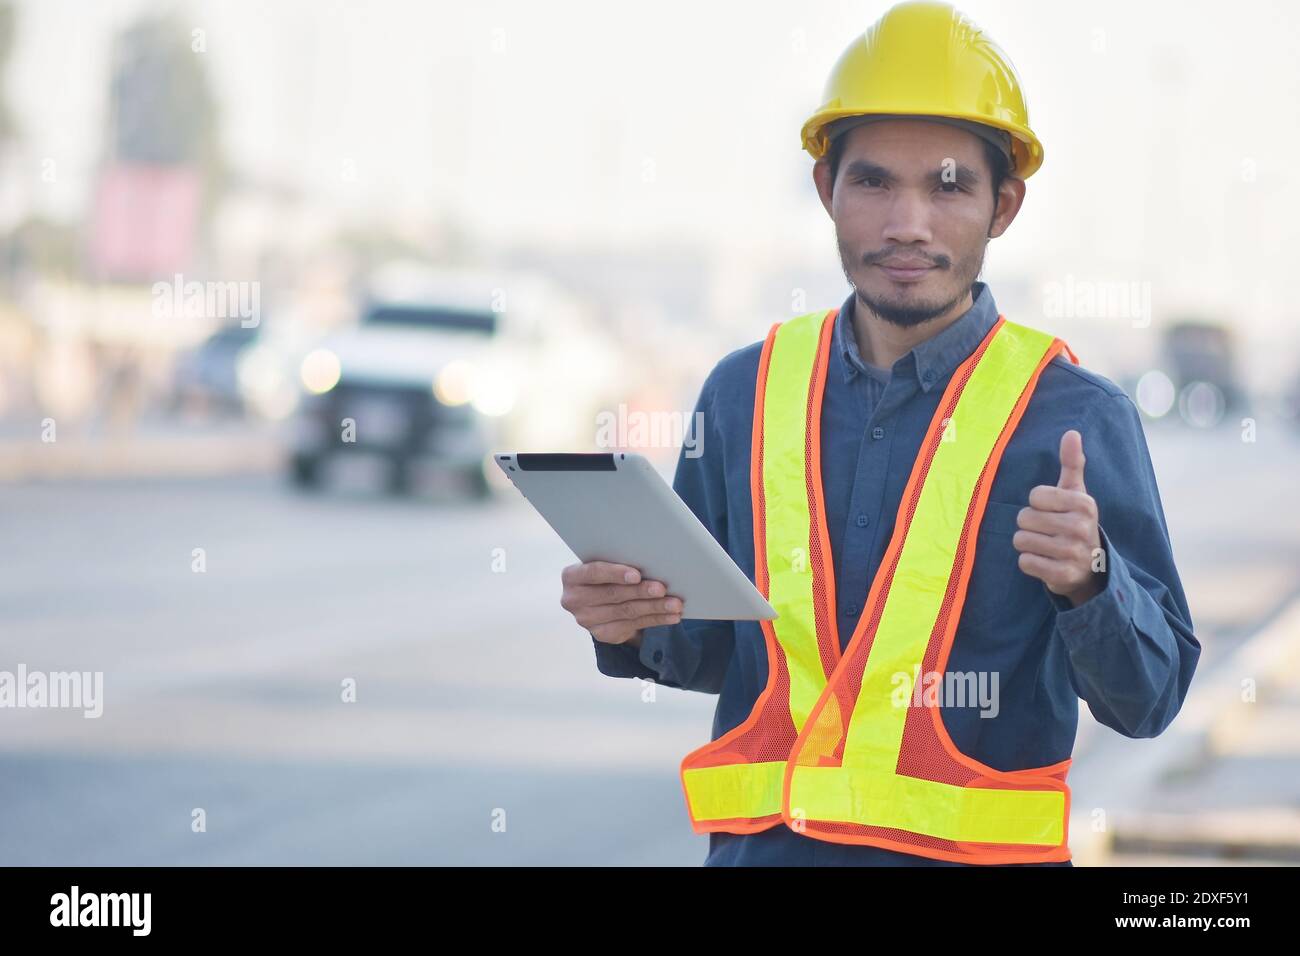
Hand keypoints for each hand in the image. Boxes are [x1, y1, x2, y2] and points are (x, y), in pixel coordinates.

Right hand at [559, 561, 682, 646]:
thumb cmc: (605, 575)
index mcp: (572, 577)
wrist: (598, 601)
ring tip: (675, 604)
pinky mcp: (602, 634)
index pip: (593, 573)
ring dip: (654, 608)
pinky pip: (633, 626)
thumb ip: (617, 563)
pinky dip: (655, 620)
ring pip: (627, 612)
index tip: (637, 574)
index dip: (616, 573)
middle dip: (641, 591)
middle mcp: (574, 600)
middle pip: (613, 594)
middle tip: (663, 589)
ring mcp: (587, 620)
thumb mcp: (604, 566)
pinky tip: (670, 616)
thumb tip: (653, 561)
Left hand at [1013, 430, 1104, 606]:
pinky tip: (1046, 562)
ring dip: (1028, 544)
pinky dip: (1030, 563)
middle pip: (1024, 518)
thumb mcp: (1076, 493)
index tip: (1053, 511)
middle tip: (1048, 532)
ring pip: (1021, 540)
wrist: (1091, 568)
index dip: (1038, 504)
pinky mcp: (1063, 575)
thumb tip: (1071, 433)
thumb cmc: (1076, 522)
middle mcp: (1081, 528)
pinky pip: (1024, 562)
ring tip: (1047, 546)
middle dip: (1030, 525)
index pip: (1035, 496)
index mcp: (1084, 504)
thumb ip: (1072, 463)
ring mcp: (1073, 553)